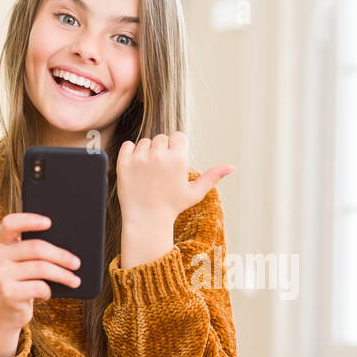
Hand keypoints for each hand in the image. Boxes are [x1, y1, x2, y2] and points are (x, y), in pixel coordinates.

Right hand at [0, 212, 81, 329]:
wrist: (3, 313)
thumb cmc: (20, 283)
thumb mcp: (22, 265)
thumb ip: (34, 253)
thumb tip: (69, 247)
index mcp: (1, 244)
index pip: (10, 223)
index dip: (29, 220)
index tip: (49, 222)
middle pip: (35, 247)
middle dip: (61, 255)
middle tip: (77, 263)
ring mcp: (1, 275)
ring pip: (41, 268)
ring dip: (63, 275)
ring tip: (75, 280)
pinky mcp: (8, 293)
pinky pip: (39, 287)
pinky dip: (48, 290)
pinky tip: (49, 293)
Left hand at [115, 132, 234, 231]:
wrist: (146, 220)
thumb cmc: (173, 207)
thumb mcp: (195, 192)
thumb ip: (212, 176)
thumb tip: (232, 167)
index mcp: (178, 159)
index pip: (178, 136)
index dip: (177, 148)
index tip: (174, 161)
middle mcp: (159, 155)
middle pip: (162, 138)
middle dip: (162, 150)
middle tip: (161, 171)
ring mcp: (140, 159)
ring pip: (145, 141)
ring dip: (147, 152)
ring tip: (149, 173)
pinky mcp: (124, 163)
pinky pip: (128, 145)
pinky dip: (131, 153)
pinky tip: (137, 169)